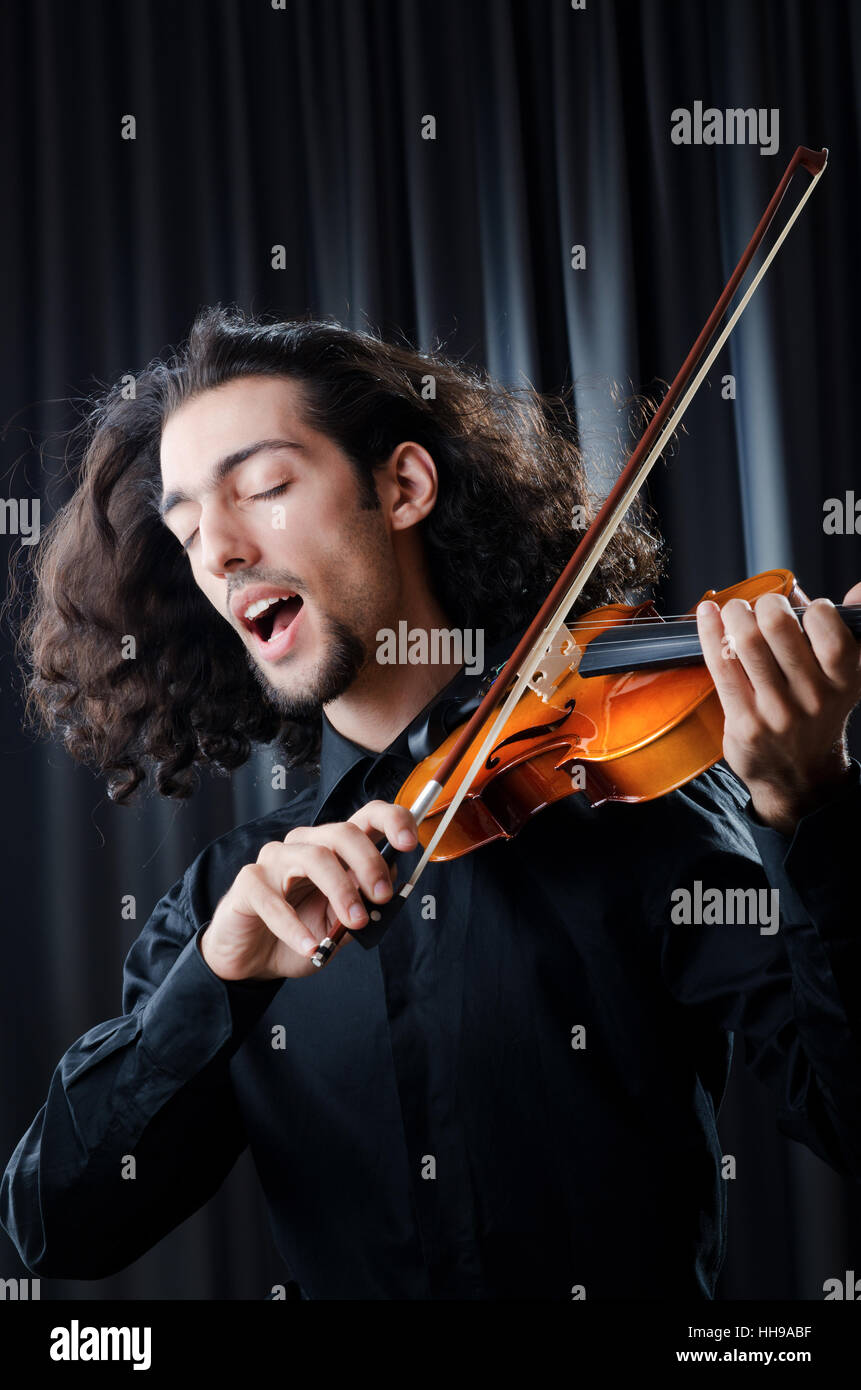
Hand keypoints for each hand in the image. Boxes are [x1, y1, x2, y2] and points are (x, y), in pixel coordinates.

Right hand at [200, 801, 418, 980]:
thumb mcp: (341, 925)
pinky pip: (274, 898)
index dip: (392, 821)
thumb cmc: (299, 933)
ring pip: (314, 857)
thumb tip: (389, 889)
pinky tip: (310, 945)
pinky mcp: (249, 883)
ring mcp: (275, 860)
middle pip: (342, 833)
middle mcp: (305, 845)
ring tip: (354, 922)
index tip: (411, 843)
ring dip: (341, 890)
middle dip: (369, 863)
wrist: (253, 958)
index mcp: (334, 849)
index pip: (366, 817)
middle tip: (382, 897)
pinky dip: (295, 925)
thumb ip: (364, 906)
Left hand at [696, 583, 860, 834]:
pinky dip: (710, 632)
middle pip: (778, 626)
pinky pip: (721, 665)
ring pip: (746, 642)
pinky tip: (708, 615)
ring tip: (736, 610)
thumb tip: (848, 590)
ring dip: (735, 613)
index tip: (803, 609)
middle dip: (765, 603)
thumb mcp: (843, 679)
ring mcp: (776, 712)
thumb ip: (844, 633)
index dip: (813, 609)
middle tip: (761, 606)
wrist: (797, 775)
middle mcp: (814, 697)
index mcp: (844, 681)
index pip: (830, 629)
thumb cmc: (816, 714)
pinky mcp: (744, 722)